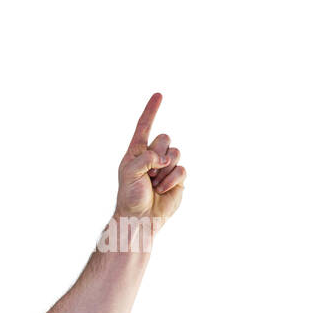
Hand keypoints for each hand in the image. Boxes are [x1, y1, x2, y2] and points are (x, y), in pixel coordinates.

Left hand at [115, 93, 185, 223]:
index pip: (144, 127)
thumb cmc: (130, 196)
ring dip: (164, 170)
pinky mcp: (178, 177)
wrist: (140, 217)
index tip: (159, 94)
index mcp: (136, 152)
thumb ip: (145, 157)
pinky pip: (182, 169)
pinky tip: (162, 190)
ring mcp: (166, 166)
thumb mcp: (129, 173)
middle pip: (164, 138)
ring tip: (153, 183)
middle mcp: (152, 156)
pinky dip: (171, 180)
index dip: (151, 111)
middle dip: (157, 154)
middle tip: (148, 173)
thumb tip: (164, 157)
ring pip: (175, 153)